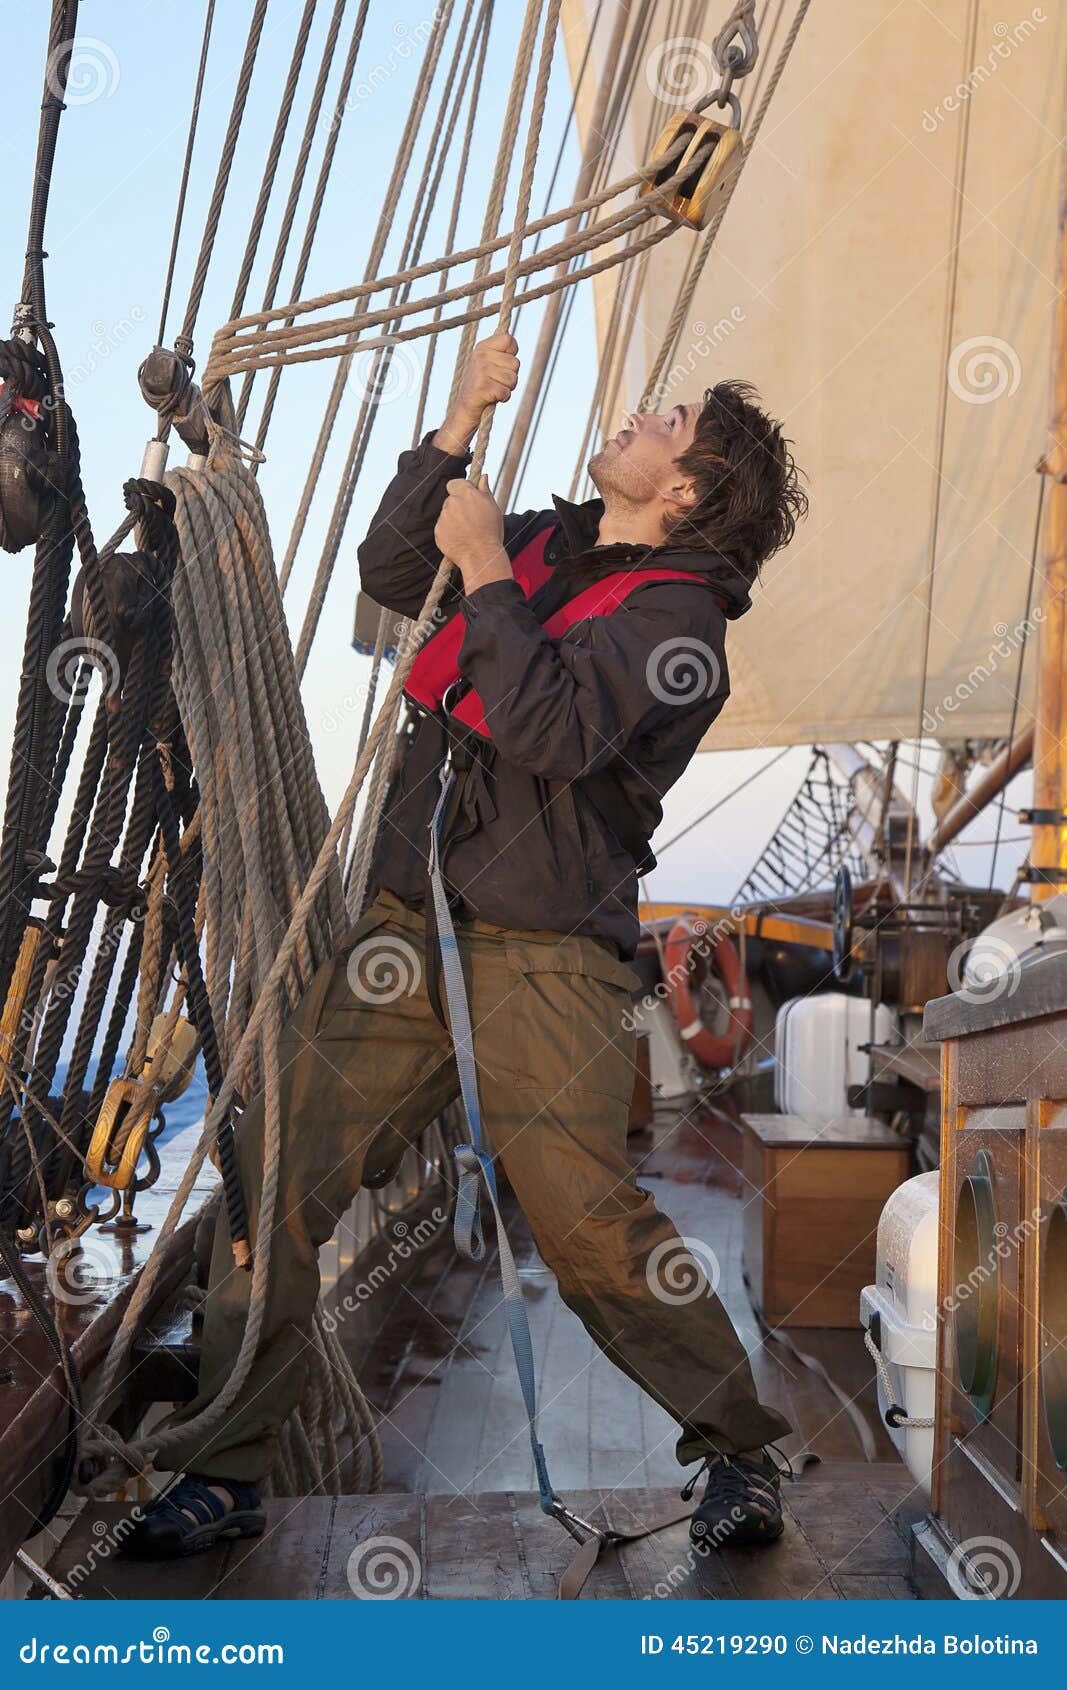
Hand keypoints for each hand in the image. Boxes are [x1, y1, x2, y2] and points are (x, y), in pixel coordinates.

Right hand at [433, 331, 519, 453]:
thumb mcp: (490, 364)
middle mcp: (480, 355)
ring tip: (494, 389)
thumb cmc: (483, 386)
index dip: (512, 354)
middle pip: (515, 363)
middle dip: (511, 376)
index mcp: (482, 347)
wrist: (465, 409)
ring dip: (507, 388)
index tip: (502, 364)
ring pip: (513, 378)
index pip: (509, 340)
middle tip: (496, 382)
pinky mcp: (482, 386)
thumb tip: (514, 341)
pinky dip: (503, 398)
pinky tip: (492, 397)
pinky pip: (506, 391)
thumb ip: (502, 352)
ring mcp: (480, 370)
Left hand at [435, 475, 510, 592]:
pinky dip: (449, 532)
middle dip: (458, 507)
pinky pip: (442, 528)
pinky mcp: (438, 531)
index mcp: (466, 494)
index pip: (454, 483)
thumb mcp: (493, 508)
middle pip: (450, 500)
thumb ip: (485, 491)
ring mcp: (443, 517)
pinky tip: (460, 539)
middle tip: (471, 520)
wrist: (481, 556)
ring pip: (446, 514)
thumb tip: (483, 476)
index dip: (459, 490)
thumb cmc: (491, 532)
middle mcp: (452, 503)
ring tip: (467, 532)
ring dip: (453, 520)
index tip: (465, 498)